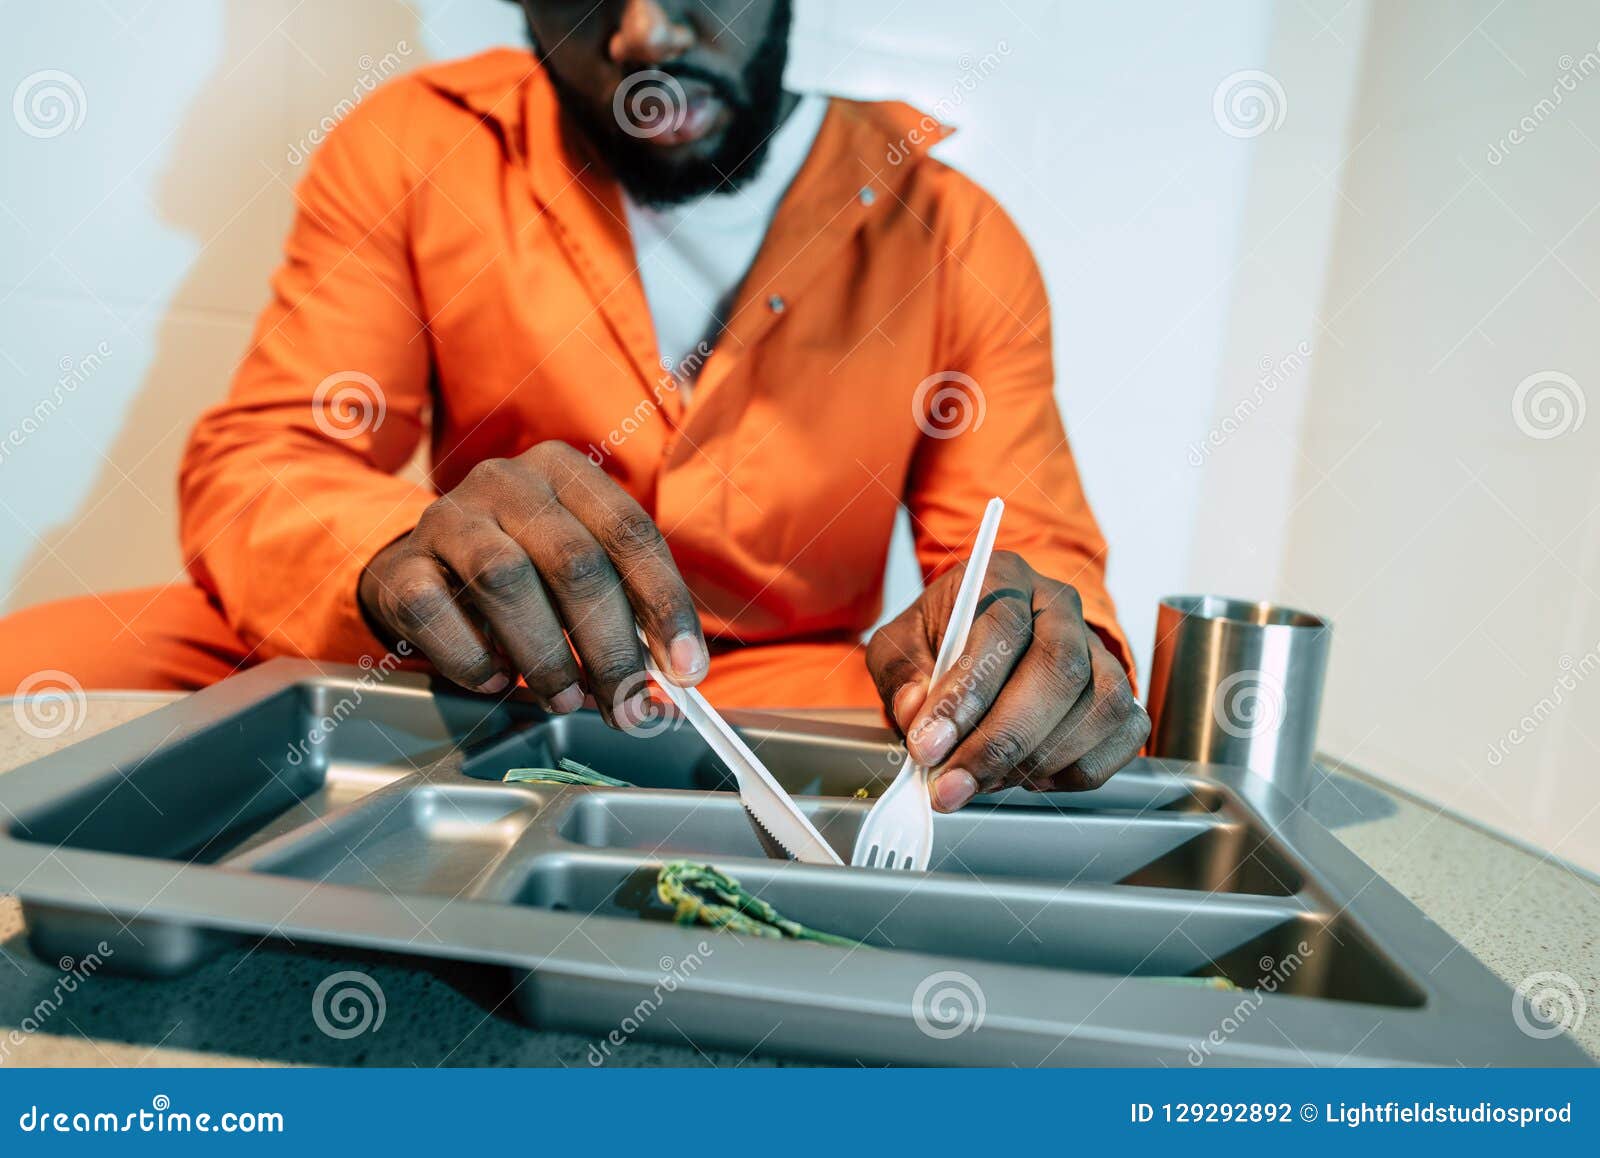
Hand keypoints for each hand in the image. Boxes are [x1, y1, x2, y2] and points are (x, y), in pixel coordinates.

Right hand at [358, 441, 706, 724]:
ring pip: (506, 580)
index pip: (630, 532)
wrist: (420, 569)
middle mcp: (506, 482)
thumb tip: (671, 681)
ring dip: (547, 656)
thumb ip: (625, 613)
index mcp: (565, 472)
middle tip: (627, 707)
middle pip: (574, 562)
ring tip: (567, 700)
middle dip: (610, 648)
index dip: (665, 604)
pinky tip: (496, 680)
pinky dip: (473, 657)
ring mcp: (447, 518)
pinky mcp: (400, 566)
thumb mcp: (577, 573)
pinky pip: (437, 613)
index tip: (686, 669)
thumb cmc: (523, 573)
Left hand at [866, 551, 1148, 811]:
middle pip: (1060, 669)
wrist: (978, 644)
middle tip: (954, 783)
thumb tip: (914, 712)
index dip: (966, 694)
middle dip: (1002, 741)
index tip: (929, 745)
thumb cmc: (940, 641)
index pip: (1000, 629)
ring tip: (985, 780)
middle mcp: (1061, 608)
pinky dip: (1075, 770)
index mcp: (1005, 579)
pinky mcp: (1123, 693)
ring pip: (1101, 705)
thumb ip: (902, 675)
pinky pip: (1123, 736)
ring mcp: (1100, 650)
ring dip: (1039, 759)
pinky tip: (1028, 775)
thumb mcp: (900, 646)